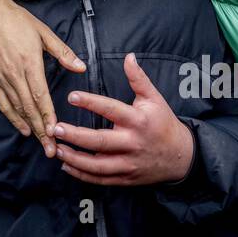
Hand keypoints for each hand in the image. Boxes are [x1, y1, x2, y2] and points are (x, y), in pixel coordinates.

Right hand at [0, 0, 85, 156]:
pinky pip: (3, 103)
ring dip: (30, 128)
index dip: (48, 116)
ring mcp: (1, 78)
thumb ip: (63, 52)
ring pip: (17, 109)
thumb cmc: (17, 20)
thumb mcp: (44, 32)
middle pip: (29, 108)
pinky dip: (13, 118)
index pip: (41, 96)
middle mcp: (14, 74)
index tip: (56, 132)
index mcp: (30, 63)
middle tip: (51, 150)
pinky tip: (23, 128)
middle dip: (41, 131)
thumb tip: (81, 67)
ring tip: (41, 143)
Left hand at [53, 53, 194, 185]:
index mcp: (138, 121)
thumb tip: (128, 56)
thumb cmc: (164, 124)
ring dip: (75, 159)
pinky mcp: (126, 178)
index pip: (111, 110)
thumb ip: (138, 78)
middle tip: (55, 129)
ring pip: (98, 166)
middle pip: (100, 142)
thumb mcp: (155, 98)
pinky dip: (82, 175)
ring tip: (57, 149)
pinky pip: (101, 179)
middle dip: (76, 136)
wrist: (182, 157)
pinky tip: (67, 166)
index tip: (72, 96)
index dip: (91, 103)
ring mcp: (128, 163)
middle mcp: (132, 143)